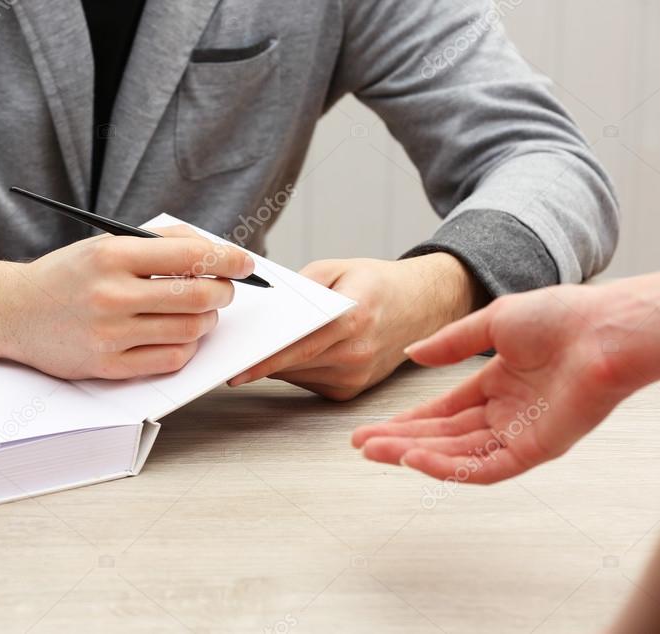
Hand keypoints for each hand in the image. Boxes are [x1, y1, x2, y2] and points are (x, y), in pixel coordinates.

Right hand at [0, 226, 255, 378]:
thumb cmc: (68, 275)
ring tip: (201, 312)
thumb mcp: (105, 243)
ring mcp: (108, 333)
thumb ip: (158, 242)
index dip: (227, 258)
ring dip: (206, 321)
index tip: (244, 263)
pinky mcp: (106, 365)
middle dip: (223, 292)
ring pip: (188, 331)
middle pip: (197, 296)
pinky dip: (185, 349)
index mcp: (112, 254)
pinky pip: (168, 361)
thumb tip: (213, 248)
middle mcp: (111, 293)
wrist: (13, 311)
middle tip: (225, 290)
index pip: (190, 254)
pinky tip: (180, 337)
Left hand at [228, 253, 485, 400]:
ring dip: (277, 364)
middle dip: (262, 358)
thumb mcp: (339, 268)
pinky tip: (293, 352)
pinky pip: (309, 382)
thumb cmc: (380, 283)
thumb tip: (270, 308)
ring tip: (260, 346)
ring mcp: (356, 377)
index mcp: (355, 319)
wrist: (425, 305)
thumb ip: (303, 285)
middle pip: (293, 365)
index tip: (237, 369)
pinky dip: (295, 369)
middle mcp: (357, 354)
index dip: (265, 360)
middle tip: (234, 352)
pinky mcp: (352, 391)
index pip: (299, 347)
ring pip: (297, 376)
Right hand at [351, 283, 653, 483]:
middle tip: (362, 446)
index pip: (442, 411)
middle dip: (399, 440)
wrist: (605, 330)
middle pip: (442, 435)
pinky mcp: (535, 450)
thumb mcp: (493, 321)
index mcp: (498, 384)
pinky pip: (485, 466)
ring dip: (414, 454)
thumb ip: (450, 344)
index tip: (372, 427)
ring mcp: (520, 433)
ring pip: (456, 454)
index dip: (406, 420)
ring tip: (376, 452)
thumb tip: (412, 354)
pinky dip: (449, 467)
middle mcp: (507, 413)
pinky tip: (415, 459)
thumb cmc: (563, 317)